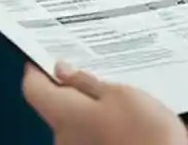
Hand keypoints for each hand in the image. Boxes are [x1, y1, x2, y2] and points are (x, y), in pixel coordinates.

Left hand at [22, 63, 187, 144]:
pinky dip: (128, 124)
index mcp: (64, 115)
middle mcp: (67, 137)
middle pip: (64, 104)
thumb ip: (88, 82)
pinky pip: (111, 135)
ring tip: (139, 88)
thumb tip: (61, 69)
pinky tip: (153, 112)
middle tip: (109, 64)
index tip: (54, 51)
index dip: (39, 66)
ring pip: (90, 119)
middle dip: (84, 85)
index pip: (34, 87)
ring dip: (110, 105)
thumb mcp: (120, 96)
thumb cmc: (141, 134)